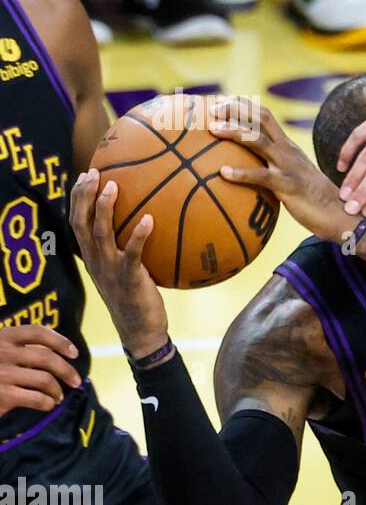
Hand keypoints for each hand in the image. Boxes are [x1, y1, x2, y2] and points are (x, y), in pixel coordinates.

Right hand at [0, 325, 81, 413]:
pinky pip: (37, 398)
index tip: (74, 353)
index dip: (60, 341)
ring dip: (57, 390)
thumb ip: (16, 348)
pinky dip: (47, 402)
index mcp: (2, 336)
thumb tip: (53, 353)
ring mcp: (2, 373)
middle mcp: (3, 352)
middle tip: (76, 382)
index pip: (37, 332)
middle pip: (46, 358)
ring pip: (45, 379)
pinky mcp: (3, 394)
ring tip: (58, 397)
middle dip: (67, 370)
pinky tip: (47, 405)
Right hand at [69, 168, 168, 359]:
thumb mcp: (126, 272)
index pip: (77, 223)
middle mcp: (96, 261)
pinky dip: (140, 235)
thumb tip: (145, 225)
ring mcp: (110, 270)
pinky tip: (149, 219)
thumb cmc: (137, 299)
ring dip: (106, 208)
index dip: (77, 199)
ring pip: (101, 233)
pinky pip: (133, 253)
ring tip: (114, 186)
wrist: (140, 332)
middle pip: (81, 222)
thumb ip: (127, 251)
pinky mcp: (129, 279)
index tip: (84, 175)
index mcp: (92, 258)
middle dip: (84, 196)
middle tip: (93, 173)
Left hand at [209, 97, 358, 242]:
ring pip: (259, 141)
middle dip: (235, 109)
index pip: (264, 116)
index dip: (242, 105)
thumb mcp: (293, 177)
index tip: (219, 102)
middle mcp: (288, 151)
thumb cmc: (314, 200)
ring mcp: (289, 167)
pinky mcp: (290, 186)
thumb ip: (274, 169)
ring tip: (213, 129)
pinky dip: (242, 174)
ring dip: (234, 132)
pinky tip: (223, 173)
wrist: (341, 214)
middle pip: (260, 119)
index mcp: (287, 147)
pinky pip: (263, 177)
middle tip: (211, 109)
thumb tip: (249, 172)